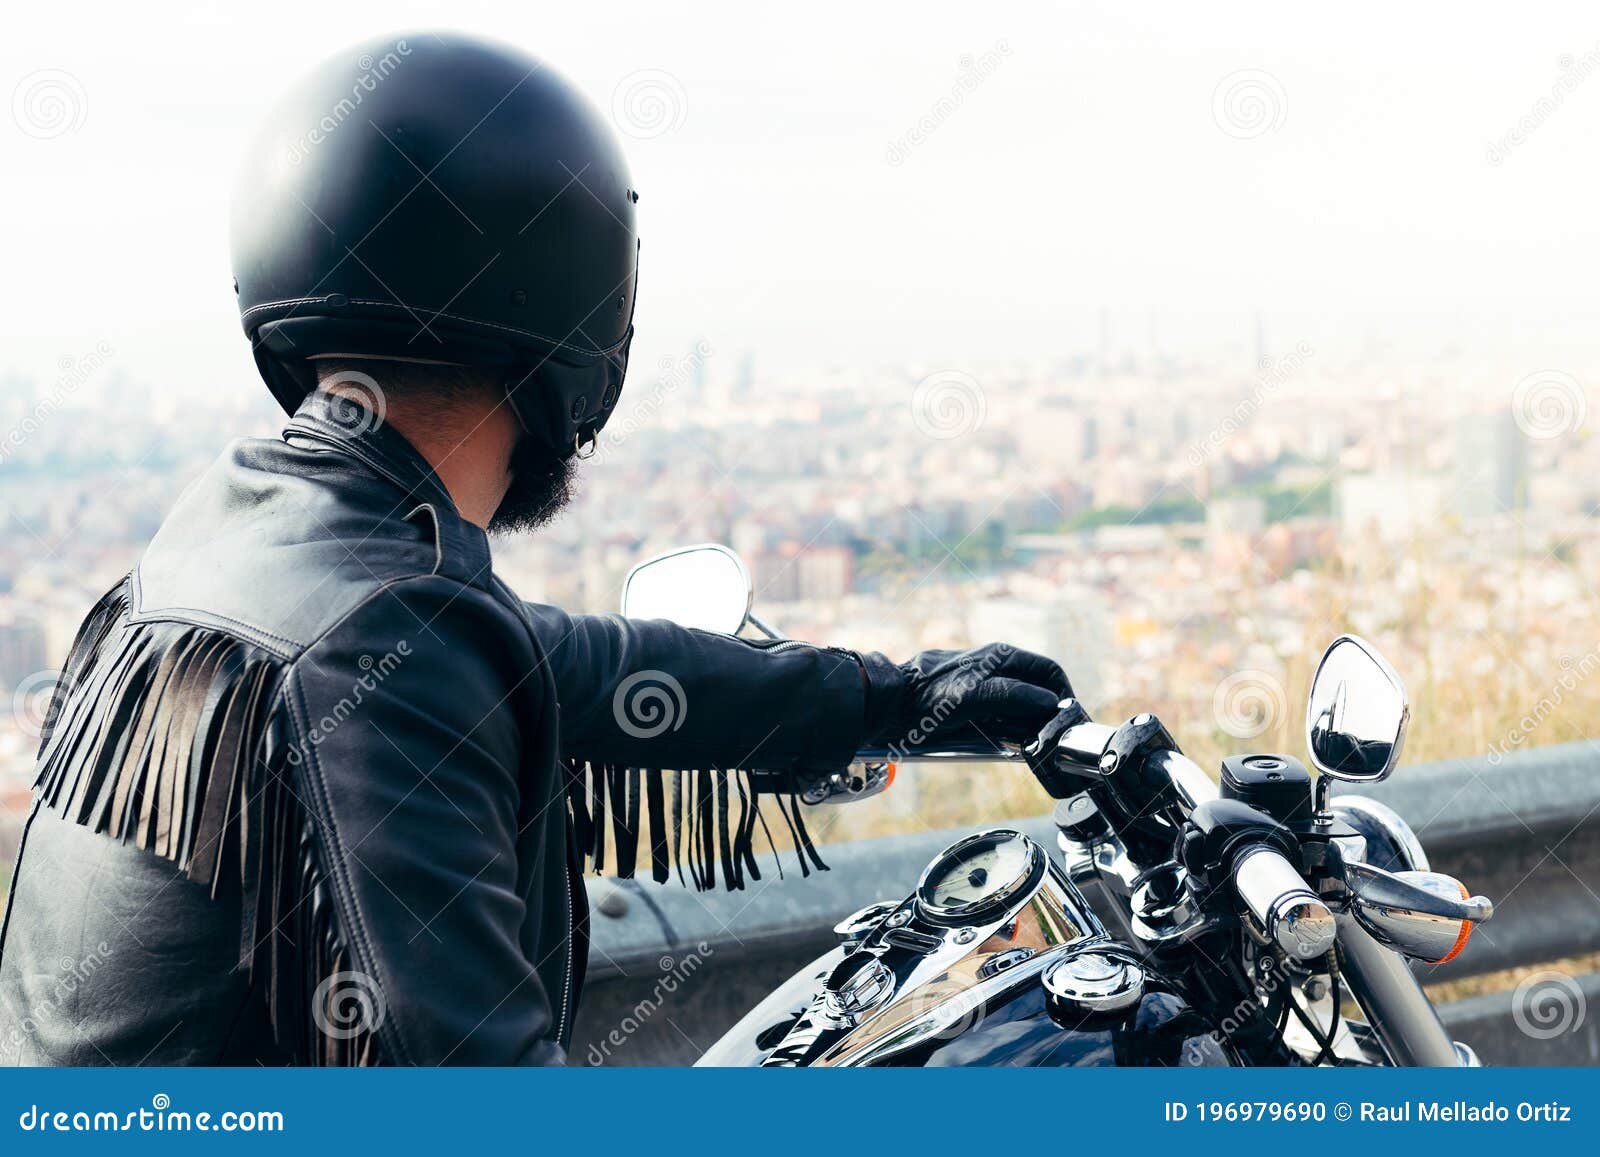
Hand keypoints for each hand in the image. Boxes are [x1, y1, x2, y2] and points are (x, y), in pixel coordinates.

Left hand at [860, 643, 1072, 750]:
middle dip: (1047, 714)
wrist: (886, 703)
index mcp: (1001, 656)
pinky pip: (1000, 716)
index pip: (1049, 672)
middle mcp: (995, 665)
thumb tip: (1048, 703)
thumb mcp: (973, 696)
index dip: (1064, 695)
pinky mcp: (971, 700)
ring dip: (1029, 725)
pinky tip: (1005, 745)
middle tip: (1052, 738)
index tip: (1070, 721)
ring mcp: (983, 682)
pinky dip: (1009, 731)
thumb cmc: (926, 697)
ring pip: (1020, 705)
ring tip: (1031, 745)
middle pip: (1037, 689)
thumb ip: (1012, 696)